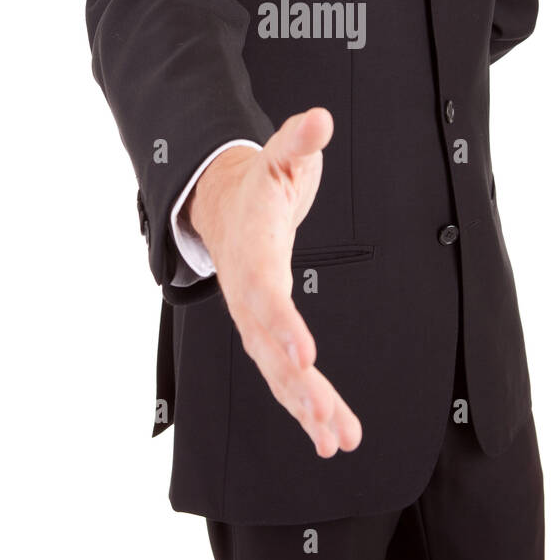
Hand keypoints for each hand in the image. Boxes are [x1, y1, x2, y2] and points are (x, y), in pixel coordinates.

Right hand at [186, 107, 362, 457]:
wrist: (222, 205)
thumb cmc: (257, 183)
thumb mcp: (279, 154)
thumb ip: (298, 139)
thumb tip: (319, 120)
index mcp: (253, 252)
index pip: (266, 294)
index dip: (284, 326)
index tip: (307, 357)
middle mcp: (249, 296)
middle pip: (272, 348)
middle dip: (300, 387)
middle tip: (328, 420)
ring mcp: (255, 320)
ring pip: (278, 372)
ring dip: (307, 408)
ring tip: (337, 439)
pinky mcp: (266, 335)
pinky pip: (284, 377)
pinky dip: (306, 407)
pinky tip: (331, 437)